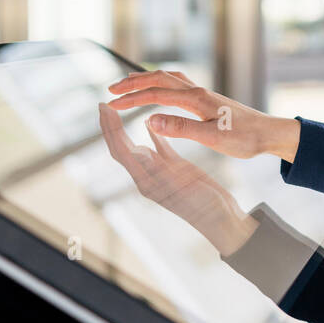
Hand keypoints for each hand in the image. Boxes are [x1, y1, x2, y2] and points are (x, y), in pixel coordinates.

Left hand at [96, 103, 256, 255]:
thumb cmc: (202, 205)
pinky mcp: (175, 168)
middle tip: (103, 105)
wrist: (220, 217)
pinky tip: (151, 123)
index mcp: (146, 180)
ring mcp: (161, 171)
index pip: (121, 150)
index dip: (110, 129)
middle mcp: (148, 175)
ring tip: (119, 111)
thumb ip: (157, 167)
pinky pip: (160, 148)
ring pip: (138, 146)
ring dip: (126, 130)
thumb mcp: (179, 184)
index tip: (103, 108)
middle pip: (123, 147)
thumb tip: (135, 150)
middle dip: (111, 127)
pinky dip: (153, 135)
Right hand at [105, 69, 299, 162]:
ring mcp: (203, 94)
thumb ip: (181, 128)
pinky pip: (178, 84)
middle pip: (159, 79)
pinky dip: (162, 83)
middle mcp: (197, 91)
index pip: (156, 94)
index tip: (112, 104)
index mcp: (196, 99)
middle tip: (111, 89)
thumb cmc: (244, 138)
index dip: (132, 98)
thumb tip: (150, 119)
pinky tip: (161, 90)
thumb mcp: (212, 137)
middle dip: (133, 83)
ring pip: (169, 78)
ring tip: (129, 84)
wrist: (269, 133)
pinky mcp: (208, 99)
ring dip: (147, 80)